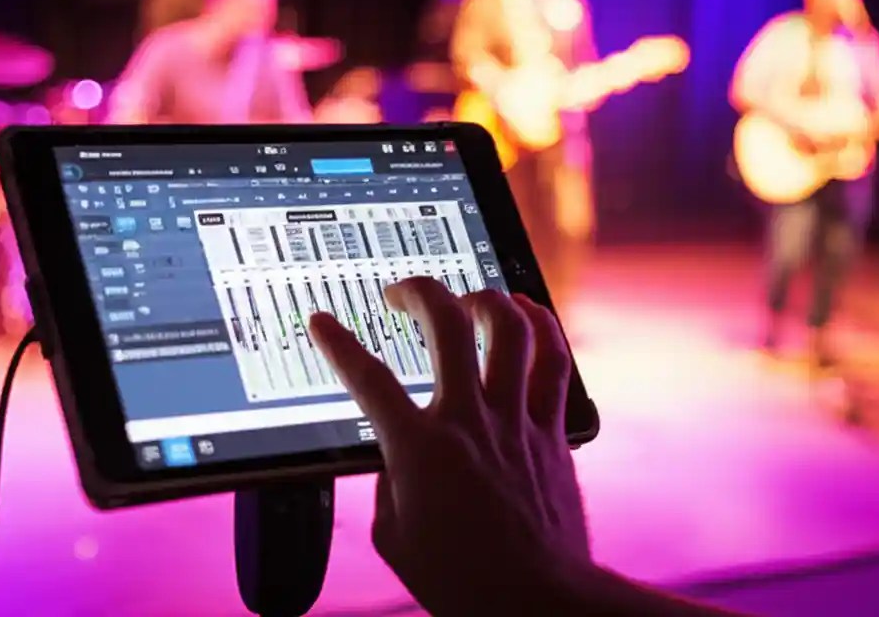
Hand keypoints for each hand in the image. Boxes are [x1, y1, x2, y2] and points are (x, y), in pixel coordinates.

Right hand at [309, 278, 589, 615]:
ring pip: (509, 330)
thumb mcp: (394, 537)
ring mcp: (515, 422)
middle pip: (446, 325)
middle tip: (402, 293)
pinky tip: (529, 312)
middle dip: (418, 292)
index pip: (367, 378)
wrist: (535, 600)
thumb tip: (395, 453)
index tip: (324, 323)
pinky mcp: (551, 432)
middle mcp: (468, 423)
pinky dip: (544, 328)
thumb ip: (388, 481)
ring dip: (484, 300)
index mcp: (419, 450)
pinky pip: (554, 363)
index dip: (338, 343)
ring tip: (468, 298)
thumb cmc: (462, 581)